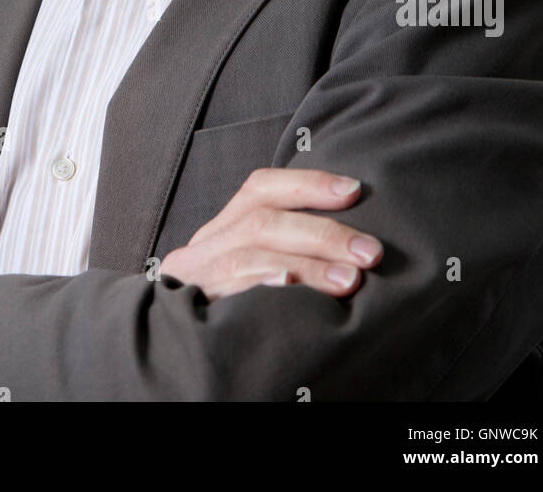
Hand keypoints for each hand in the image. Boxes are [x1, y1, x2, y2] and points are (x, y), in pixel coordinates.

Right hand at [160, 168, 382, 299]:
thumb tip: (349, 242)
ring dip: (306, 266)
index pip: (259, 188)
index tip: (354, 190)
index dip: (307, 184)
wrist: (172, 360)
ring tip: (350, 279)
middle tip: (369, 252)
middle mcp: (202, 249)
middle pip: (261, 223)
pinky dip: (263, 286)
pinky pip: (230, 294)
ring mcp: (194, 281)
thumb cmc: (229, 312)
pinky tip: (292, 291)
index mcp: (219, 231)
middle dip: (322, 233)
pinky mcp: (193, 315)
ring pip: (249, 255)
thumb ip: (281, 249)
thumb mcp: (249, 271)